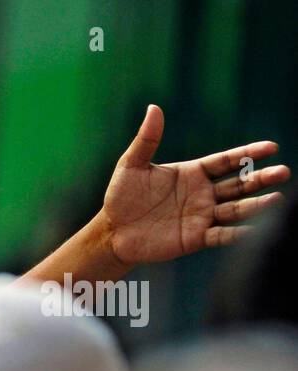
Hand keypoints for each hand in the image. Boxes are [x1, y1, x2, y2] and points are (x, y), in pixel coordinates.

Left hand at [98, 104, 288, 265]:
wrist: (112, 231)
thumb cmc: (121, 197)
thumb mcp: (131, 165)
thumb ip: (147, 139)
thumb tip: (153, 108)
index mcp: (193, 173)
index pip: (227, 160)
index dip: (248, 153)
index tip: (272, 146)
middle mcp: (203, 194)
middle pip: (239, 184)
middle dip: (261, 178)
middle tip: (283, 172)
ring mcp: (201, 216)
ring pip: (236, 209)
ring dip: (256, 205)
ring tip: (277, 198)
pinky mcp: (194, 238)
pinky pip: (220, 235)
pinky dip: (237, 233)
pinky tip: (254, 229)